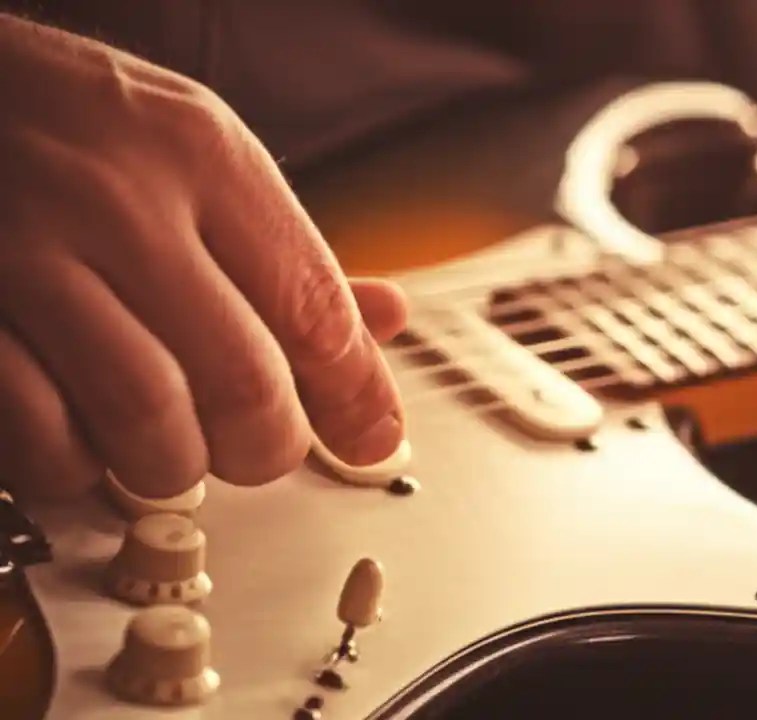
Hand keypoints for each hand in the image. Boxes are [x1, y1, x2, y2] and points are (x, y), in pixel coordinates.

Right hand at [0, 15, 408, 500]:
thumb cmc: (60, 122)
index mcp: (198, 154)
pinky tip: (83, 439)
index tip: (370, 438)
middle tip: (255, 447)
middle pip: (243, 381)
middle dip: (264, 446)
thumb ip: (277, 245)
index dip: (355, 395)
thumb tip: (383, 319)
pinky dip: (74, 464)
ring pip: (147, 421)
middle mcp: (118, 200)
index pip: (316, 306)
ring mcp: (23, 256)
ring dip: (172, 465)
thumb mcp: (184, 148)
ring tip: (169, 449)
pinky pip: (41, 435)